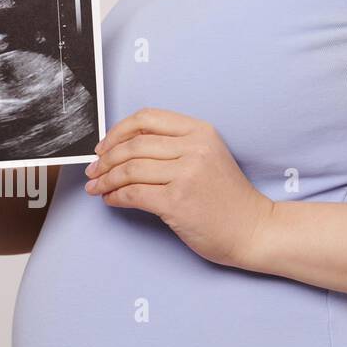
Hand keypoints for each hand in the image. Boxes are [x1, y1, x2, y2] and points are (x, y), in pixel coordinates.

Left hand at [84, 108, 273, 268]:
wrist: (253, 229)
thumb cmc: (227, 198)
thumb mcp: (207, 157)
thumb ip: (173, 146)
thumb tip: (123, 147)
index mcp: (200, 131)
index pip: (147, 118)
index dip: (118, 131)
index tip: (104, 146)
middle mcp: (194, 148)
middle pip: (133, 145)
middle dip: (105, 159)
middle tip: (93, 170)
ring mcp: (186, 174)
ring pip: (129, 169)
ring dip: (105, 179)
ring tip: (96, 187)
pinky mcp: (177, 201)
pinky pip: (133, 194)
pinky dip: (115, 197)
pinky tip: (111, 200)